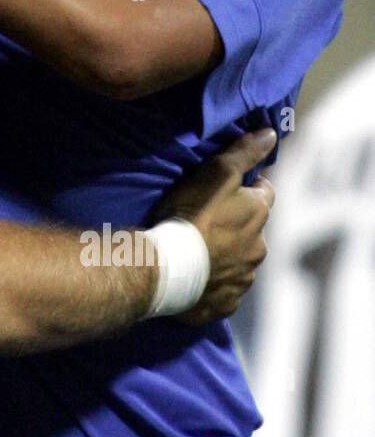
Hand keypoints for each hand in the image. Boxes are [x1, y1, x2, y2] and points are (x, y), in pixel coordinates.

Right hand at [153, 128, 276, 325]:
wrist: (166, 269)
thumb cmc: (190, 215)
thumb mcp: (216, 173)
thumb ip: (244, 152)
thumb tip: (270, 134)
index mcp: (258, 215)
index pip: (264, 192)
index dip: (248, 187)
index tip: (227, 187)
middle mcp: (259, 248)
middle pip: (253, 229)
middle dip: (238, 224)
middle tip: (208, 219)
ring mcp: (243, 278)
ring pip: (240, 261)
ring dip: (226, 255)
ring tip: (199, 251)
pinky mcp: (225, 302)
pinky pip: (224, 290)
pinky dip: (215, 283)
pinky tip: (197, 276)